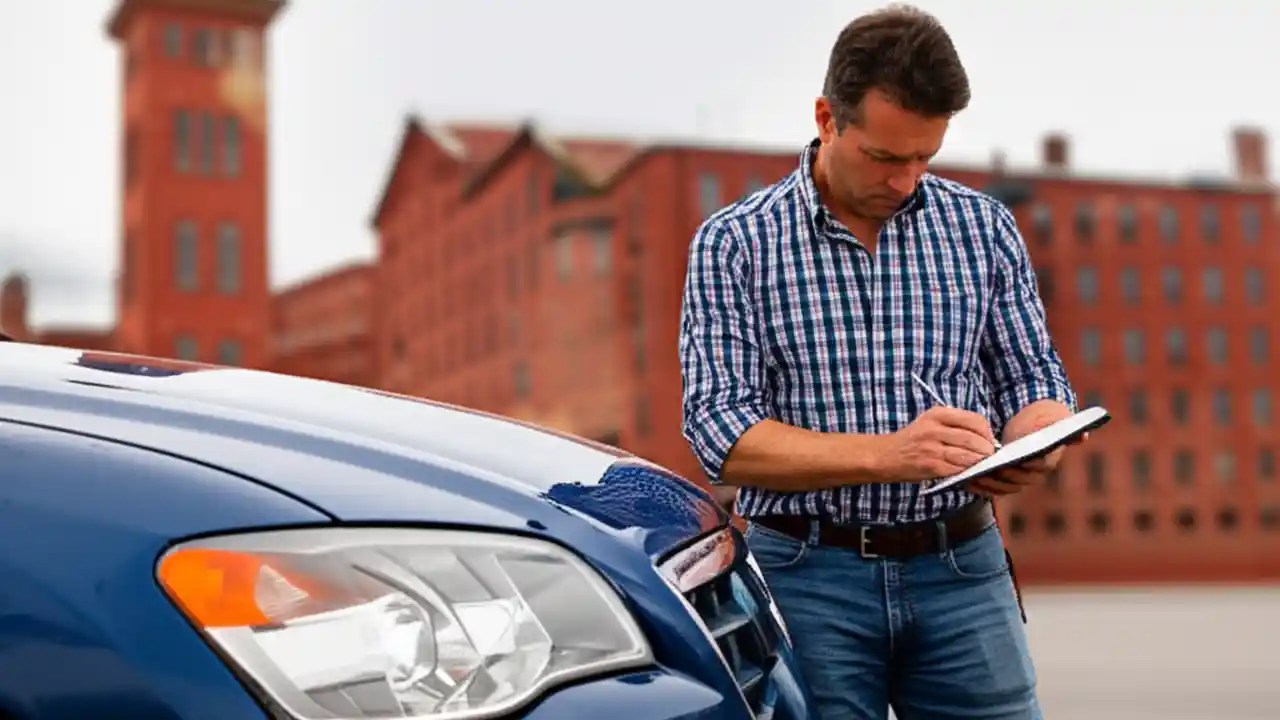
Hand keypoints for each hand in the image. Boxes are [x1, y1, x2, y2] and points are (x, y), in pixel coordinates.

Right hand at [880, 406, 997, 482]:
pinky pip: (957, 469)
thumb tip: (984, 438)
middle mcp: (935, 428)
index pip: (975, 420)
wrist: (886, 456)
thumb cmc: (913, 441)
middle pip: (973, 438)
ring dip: (979, 463)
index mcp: (938, 414)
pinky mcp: (930, 465)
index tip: (989, 441)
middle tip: (989, 457)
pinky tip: (968, 473)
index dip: (987, 433)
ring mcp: (932, 447)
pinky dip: (967, 473)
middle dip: (987, 450)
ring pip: (968, 455)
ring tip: (982, 466)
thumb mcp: (930, 423)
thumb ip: (954, 426)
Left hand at [968, 400, 1083, 497]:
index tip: (1008, 462)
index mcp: (1047, 461)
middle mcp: (1034, 475)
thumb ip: (1067, 427)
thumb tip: (1083, 436)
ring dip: (988, 484)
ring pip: (1003, 488)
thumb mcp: (1054, 419)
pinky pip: (991, 489)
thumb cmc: (1042, 419)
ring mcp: (1018, 481)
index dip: (1022, 465)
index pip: (1037, 466)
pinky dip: (980, 487)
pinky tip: (966, 481)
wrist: (1032, 422)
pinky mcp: (1002, 482)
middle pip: (1017, 480)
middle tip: (986, 471)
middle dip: (1002, 476)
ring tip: (973, 476)